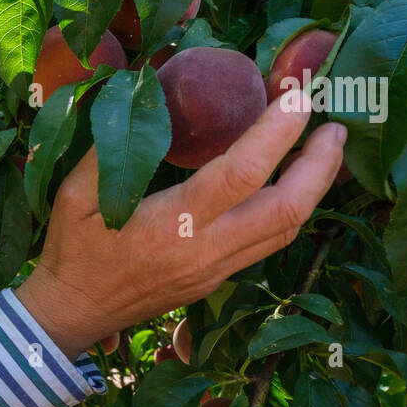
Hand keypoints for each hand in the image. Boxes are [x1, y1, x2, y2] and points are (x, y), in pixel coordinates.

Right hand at [15, 90, 346, 360]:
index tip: (297, 96)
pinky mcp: (216, 279)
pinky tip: (290, 183)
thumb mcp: (75, 194)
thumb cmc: (72, 250)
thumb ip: (112, 146)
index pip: (242, 173)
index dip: (277, 132)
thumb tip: (144, 93)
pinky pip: (268, 242)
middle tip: (334, 125)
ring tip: (325, 148)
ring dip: (314, 188)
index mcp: (173, 225)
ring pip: (286, 230)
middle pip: (287, 209)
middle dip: (320, 165)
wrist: (73, 313)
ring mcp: (216, 269)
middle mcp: (206, 250)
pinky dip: (290, 208)